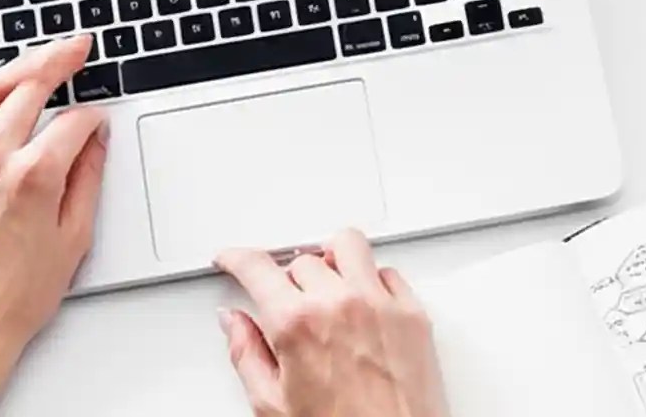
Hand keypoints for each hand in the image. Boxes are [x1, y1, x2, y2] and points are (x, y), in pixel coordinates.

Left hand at [0, 36, 107, 416]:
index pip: (73, 121)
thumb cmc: (16, 296)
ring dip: (8, 70)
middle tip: (74, 47)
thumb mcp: (75, 238)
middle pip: (26, 87)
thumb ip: (88, 180)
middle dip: (57, 59)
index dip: (93, 116)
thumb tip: (94, 143)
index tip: (98, 120)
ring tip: (28, 61)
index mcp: (34, 176)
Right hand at [216, 231, 449, 416]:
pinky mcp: (413, 313)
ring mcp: (380, 304)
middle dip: (286, 275)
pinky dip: (371, 278)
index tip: (233, 260)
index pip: (257, 267)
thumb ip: (246, 354)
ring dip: (331, 257)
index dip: (237, 258)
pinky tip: (362, 297)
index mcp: (298, 324)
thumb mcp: (272, 405)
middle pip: (301, 259)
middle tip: (284, 296)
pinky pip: (388, 272)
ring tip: (325, 278)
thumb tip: (234, 323)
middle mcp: (340, 304)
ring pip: (348, 245)